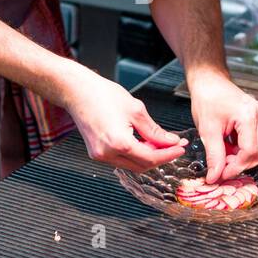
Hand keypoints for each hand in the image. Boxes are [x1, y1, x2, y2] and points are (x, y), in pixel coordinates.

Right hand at [65, 73, 186, 172]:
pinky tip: (142, 142)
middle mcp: (107, 154)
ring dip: (147, 156)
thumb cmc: (102, 95)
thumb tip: (171, 141)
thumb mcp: (136, 110)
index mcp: (119, 143)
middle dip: (160, 156)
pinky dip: (134, 154)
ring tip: (158, 141)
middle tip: (173, 145)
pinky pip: (121, 160)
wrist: (77, 91)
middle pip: (142, 166)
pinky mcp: (96, 153)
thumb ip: (155, 131)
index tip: (180, 148)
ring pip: (132, 165)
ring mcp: (100, 156)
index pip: (151, 158)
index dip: (169, 154)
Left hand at [189, 71, 257, 183]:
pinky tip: (228, 146)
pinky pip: (257, 141)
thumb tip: (215, 176)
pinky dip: (242, 149)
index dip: (236, 166)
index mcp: (249, 115)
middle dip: (243, 164)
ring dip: (243, 157)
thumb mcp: (207, 129)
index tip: (221, 174)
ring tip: (224, 154)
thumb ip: (214, 155)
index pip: (250, 151)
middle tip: (223, 166)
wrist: (209, 82)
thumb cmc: (207, 98)